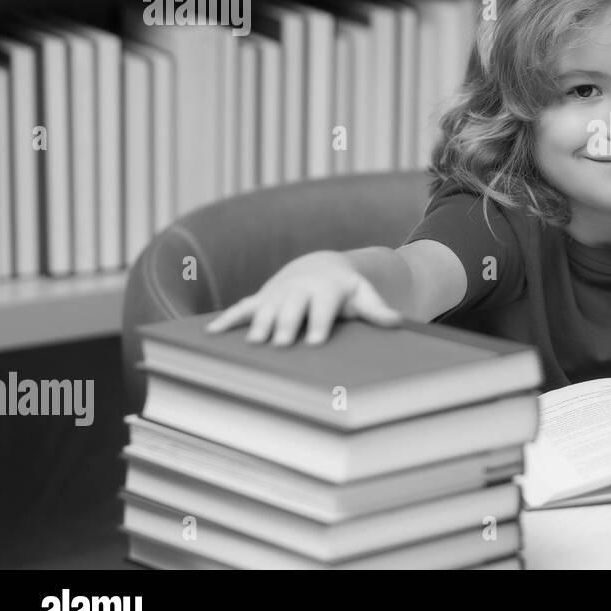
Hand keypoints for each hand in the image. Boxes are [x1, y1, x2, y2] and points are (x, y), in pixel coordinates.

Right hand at [204, 250, 401, 345]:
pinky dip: (227, 319)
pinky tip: (211, 334)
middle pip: (292, 309)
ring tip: (252, 344)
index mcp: (326, 290)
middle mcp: (299, 290)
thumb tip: (399, 321)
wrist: (320, 267)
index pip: (324, 308)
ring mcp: (278, 294)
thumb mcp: (363, 294)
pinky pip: (242, 308)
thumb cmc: (345, 289)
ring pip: (266, 309)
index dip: (320, 323)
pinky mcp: (261, 299)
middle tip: (281, 344)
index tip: (316, 342)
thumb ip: (378, 309)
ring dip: (258, 325)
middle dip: (286, 325)